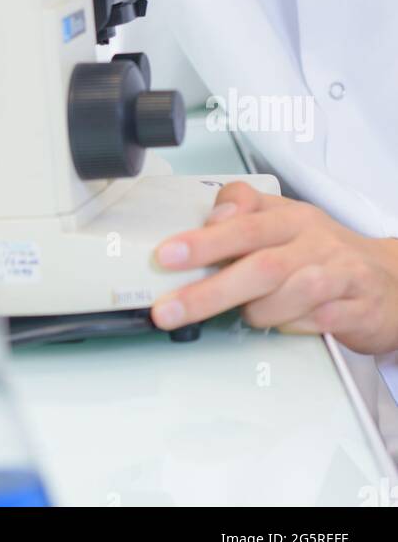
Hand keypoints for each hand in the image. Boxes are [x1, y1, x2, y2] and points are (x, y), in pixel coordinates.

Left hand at [150, 181, 397, 353]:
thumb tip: (210, 218)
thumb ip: (241, 215)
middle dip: (209, 291)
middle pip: (259, 264)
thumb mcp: (281, 222)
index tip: (166, 256)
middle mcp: (314, 241)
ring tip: (248, 315)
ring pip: (291, 294)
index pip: (242, 222)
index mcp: (290, 217)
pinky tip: (285, 324)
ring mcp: (340, 274)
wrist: (389, 279)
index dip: (203, 239)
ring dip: (259, 311)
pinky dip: (294, 326)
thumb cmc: (322, 252)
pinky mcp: (358, 307)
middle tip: (170, 309)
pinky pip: (320, 321)